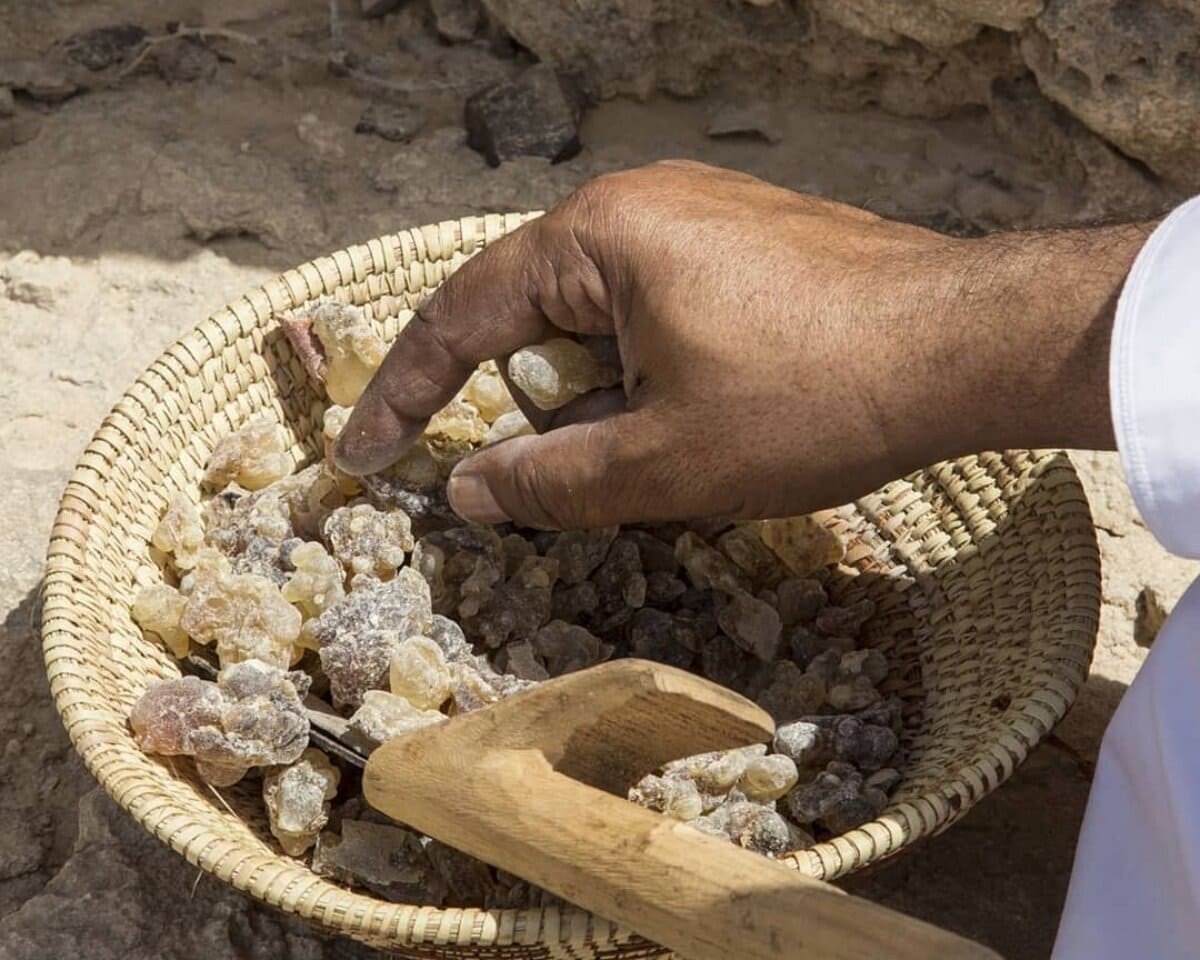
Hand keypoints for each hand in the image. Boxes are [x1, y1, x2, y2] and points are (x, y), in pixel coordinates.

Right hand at [334, 160, 1150, 528]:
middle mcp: (641, 203)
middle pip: (533, 307)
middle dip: (516, 395)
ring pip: (599, 310)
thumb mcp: (662, 463)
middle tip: (514, 469)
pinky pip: (656, 302)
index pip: (464, 316)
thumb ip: (550, 481)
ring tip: (624, 451)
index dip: (405, 393)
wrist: (968, 346)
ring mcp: (701, 214)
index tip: (363, 453)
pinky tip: (677, 414)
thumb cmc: (811, 398)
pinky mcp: (748, 238)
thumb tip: (471, 490)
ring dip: (589, 386)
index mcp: (598, 237)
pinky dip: (638, 365)